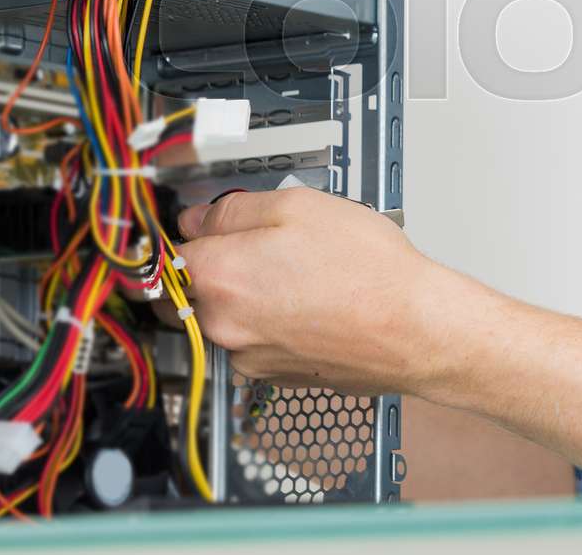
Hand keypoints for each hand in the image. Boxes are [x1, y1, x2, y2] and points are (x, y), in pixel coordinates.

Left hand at [177, 187, 436, 393]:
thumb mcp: (300, 205)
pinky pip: (255, 342)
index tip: (196, 229)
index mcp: (219, 276)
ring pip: (223, 319)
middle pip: (186, 293)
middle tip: (252, 249)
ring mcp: (246, 356)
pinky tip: (312, 305)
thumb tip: (200, 219)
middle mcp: (222, 324)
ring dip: (245, 298)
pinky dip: (272, 324)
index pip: (167, 252)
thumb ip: (235, 209)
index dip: (185, 233)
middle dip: (208, 270)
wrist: (414, 329)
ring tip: (299, 276)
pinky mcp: (273, 376)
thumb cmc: (368, 270)